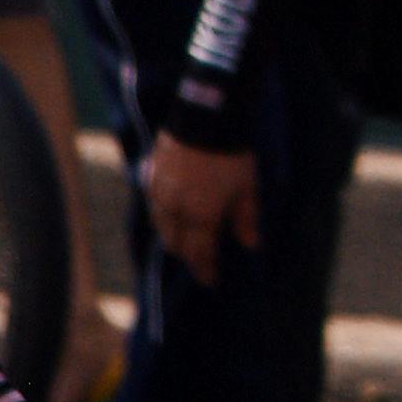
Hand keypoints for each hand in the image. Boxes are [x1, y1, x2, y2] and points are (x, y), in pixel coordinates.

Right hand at [143, 138, 257, 286]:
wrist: (204, 119)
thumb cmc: (231, 156)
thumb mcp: (247, 188)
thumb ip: (246, 219)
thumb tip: (251, 245)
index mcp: (200, 217)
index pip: (200, 254)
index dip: (205, 270)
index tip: (211, 282)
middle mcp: (174, 211)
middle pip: (176, 244)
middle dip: (187, 255)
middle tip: (199, 261)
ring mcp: (158, 194)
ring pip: (160, 226)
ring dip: (172, 236)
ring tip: (184, 241)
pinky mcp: (150, 177)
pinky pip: (154, 205)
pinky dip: (162, 215)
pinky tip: (169, 213)